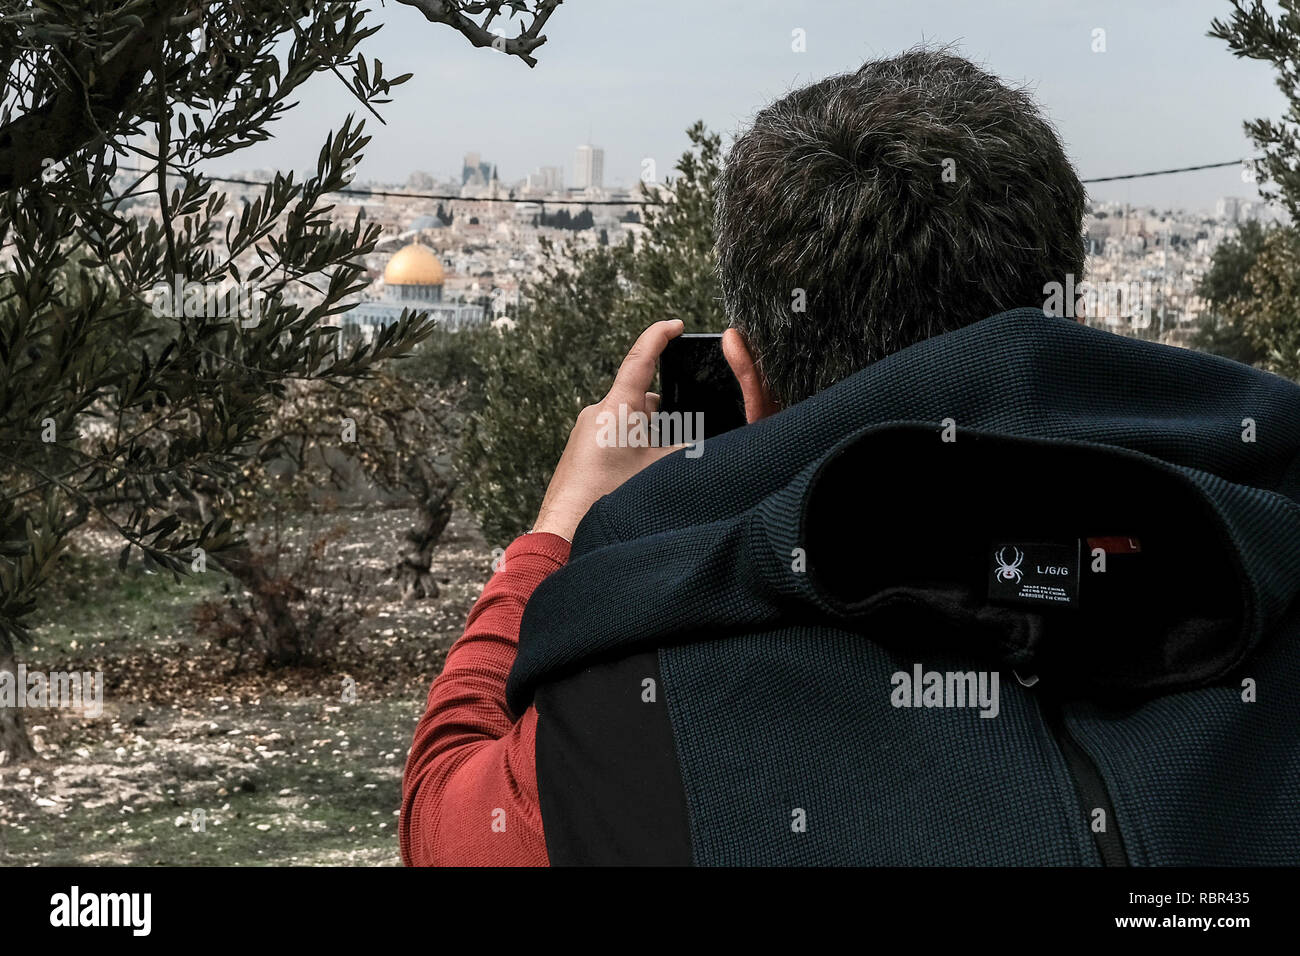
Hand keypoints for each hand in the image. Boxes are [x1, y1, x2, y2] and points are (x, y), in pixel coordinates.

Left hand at [532, 319, 684, 541]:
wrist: (564, 530)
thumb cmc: (608, 498)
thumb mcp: (659, 470)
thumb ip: (684, 450)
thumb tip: (702, 443)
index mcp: (617, 408)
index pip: (641, 359)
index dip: (660, 336)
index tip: (675, 324)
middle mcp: (598, 413)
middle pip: (641, 397)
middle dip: (665, 411)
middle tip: (682, 435)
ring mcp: (586, 432)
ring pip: (629, 421)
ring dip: (648, 434)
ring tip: (657, 467)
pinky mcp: (581, 451)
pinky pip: (615, 437)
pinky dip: (633, 447)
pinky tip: (639, 477)